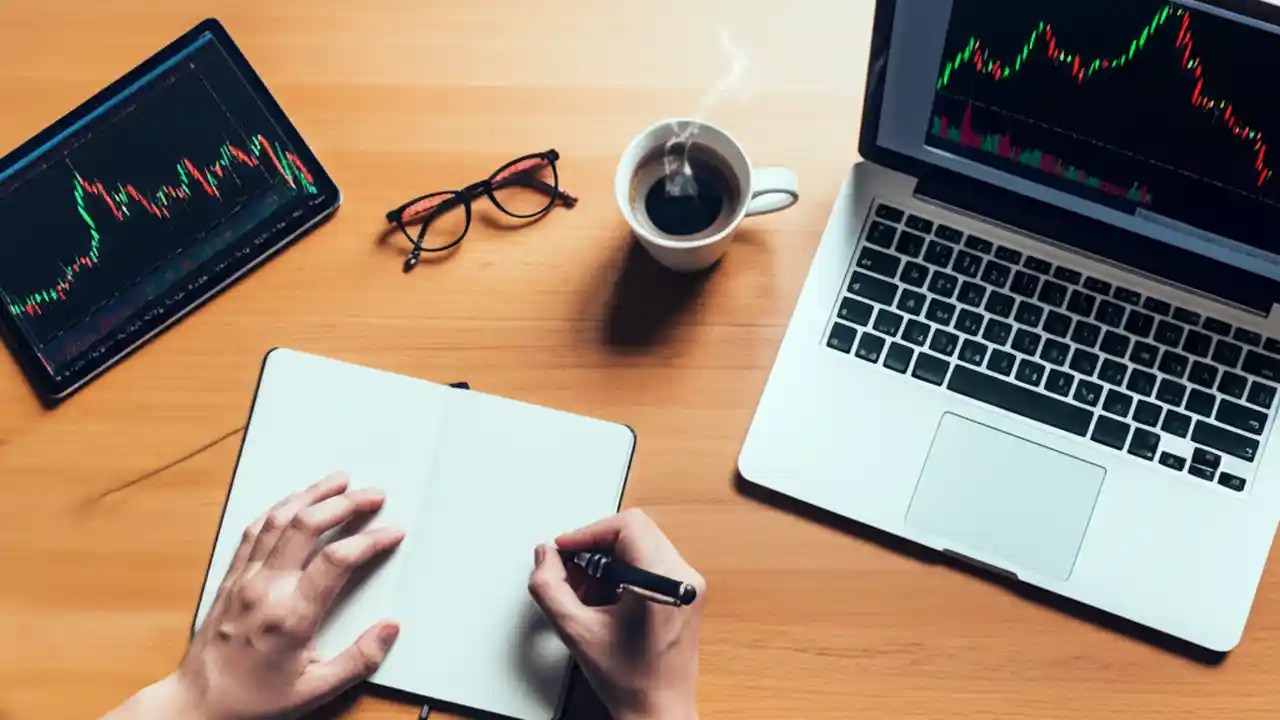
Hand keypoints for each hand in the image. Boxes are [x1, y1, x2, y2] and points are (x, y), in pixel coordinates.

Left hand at [103, 473, 405, 719]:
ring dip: (311, 494)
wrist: (198, 704)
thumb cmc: (254, 700)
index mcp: (290, 616)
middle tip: (374, 495)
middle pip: (307, 526)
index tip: (392, 533)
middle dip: (345, 503)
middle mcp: (265, 589)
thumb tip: (390, 628)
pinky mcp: (230, 578)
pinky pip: (254, 531)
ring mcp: (244, 579)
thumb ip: (359, 659)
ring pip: (278, 519)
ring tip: (339, 481)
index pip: (337, 560)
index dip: (370, 541)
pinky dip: (278, 508)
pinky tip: (295, 501)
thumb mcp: (315, 690)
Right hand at [527, 509, 705, 719]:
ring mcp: (688, 585)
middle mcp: (684, 578)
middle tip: (572, 573)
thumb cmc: (631, 681)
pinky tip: (606, 600)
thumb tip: (545, 556)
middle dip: (596, 548)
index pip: (627, 525)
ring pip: (641, 544)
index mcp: (664, 581)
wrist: (660, 710)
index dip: (588, 533)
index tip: (566, 551)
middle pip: (634, 531)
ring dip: (608, 561)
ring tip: (588, 593)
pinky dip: (623, 572)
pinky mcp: (685, 594)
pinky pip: (651, 562)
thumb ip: (550, 587)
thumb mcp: (576, 632)